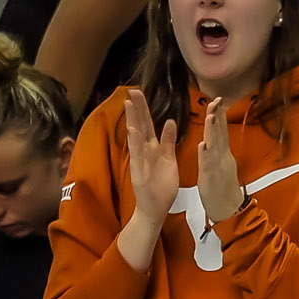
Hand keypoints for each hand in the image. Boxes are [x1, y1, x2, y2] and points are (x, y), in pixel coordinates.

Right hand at [123, 88, 180, 228]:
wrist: (156, 208)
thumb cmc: (162, 185)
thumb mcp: (168, 158)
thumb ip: (168, 141)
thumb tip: (169, 121)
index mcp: (153, 148)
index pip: (148, 124)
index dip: (145, 109)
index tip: (140, 92)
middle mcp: (144, 151)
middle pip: (140, 126)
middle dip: (137, 109)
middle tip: (132, 90)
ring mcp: (140, 161)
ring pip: (136, 137)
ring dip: (132, 121)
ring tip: (129, 104)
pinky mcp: (139, 171)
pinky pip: (137, 155)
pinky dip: (135, 143)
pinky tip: (133, 131)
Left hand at [198, 98, 244, 226]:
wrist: (229, 210)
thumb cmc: (222, 191)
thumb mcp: (220, 168)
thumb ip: (217, 154)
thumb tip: (212, 141)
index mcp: (223, 155)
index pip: (221, 132)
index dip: (220, 116)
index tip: (218, 101)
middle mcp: (223, 158)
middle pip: (220, 134)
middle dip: (219, 116)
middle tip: (217, 100)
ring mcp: (218, 167)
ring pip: (215, 146)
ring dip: (214, 131)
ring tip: (212, 116)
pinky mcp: (212, 178)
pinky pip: (208, 165)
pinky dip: (206, 154)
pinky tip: (203, 144)